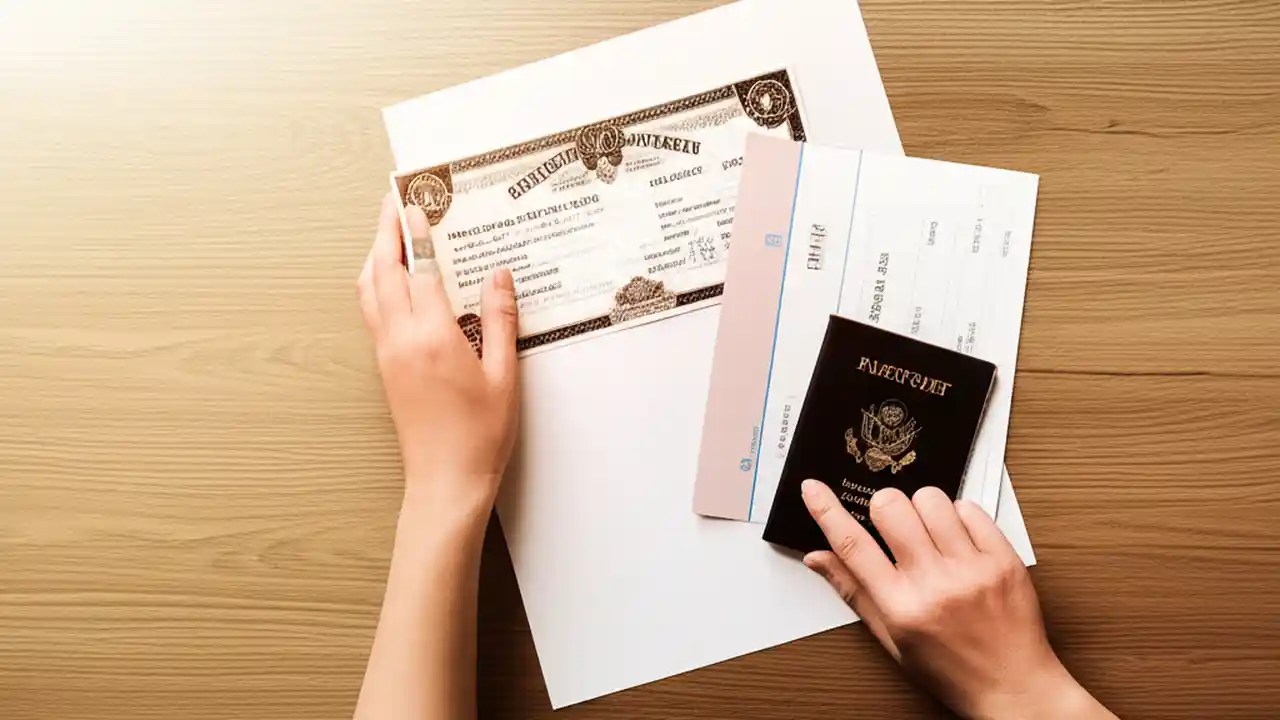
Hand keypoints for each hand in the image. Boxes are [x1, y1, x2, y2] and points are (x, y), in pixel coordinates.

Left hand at [357, 194, 519, 512]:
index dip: (417, 235)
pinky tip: (389, 279)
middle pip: (383, 272)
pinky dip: (375, 284)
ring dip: (375, 257)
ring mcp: (387, 354)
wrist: (446, 481)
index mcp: (434, 338)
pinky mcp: (384, 368)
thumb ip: (501, 320)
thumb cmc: (480, 435)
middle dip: (385, 233)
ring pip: (369, 291)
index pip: (419, 271)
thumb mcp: (505, 375)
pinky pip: (371, 313)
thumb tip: (498, 276)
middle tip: (392, 203)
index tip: (417, 204)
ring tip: (387, 233)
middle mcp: (401, 341)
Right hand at [801, 482, 1114, 719]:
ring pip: (931, 499)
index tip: (813, 488)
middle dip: (884, 506)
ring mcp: (972, 569)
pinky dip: (958, 515)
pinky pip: (970, 508)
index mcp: (901, 607)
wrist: (1013, 686)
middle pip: (891, 508)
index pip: (852, 546)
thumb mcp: (891, 639)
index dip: (826, 511)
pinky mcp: (1003, 559)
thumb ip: (853, 591)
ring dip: (922, 508)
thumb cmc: (951, 669)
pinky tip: (958, 539)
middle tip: (892, 524)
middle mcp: (935, 584)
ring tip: (930, 533)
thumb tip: (817, 557)